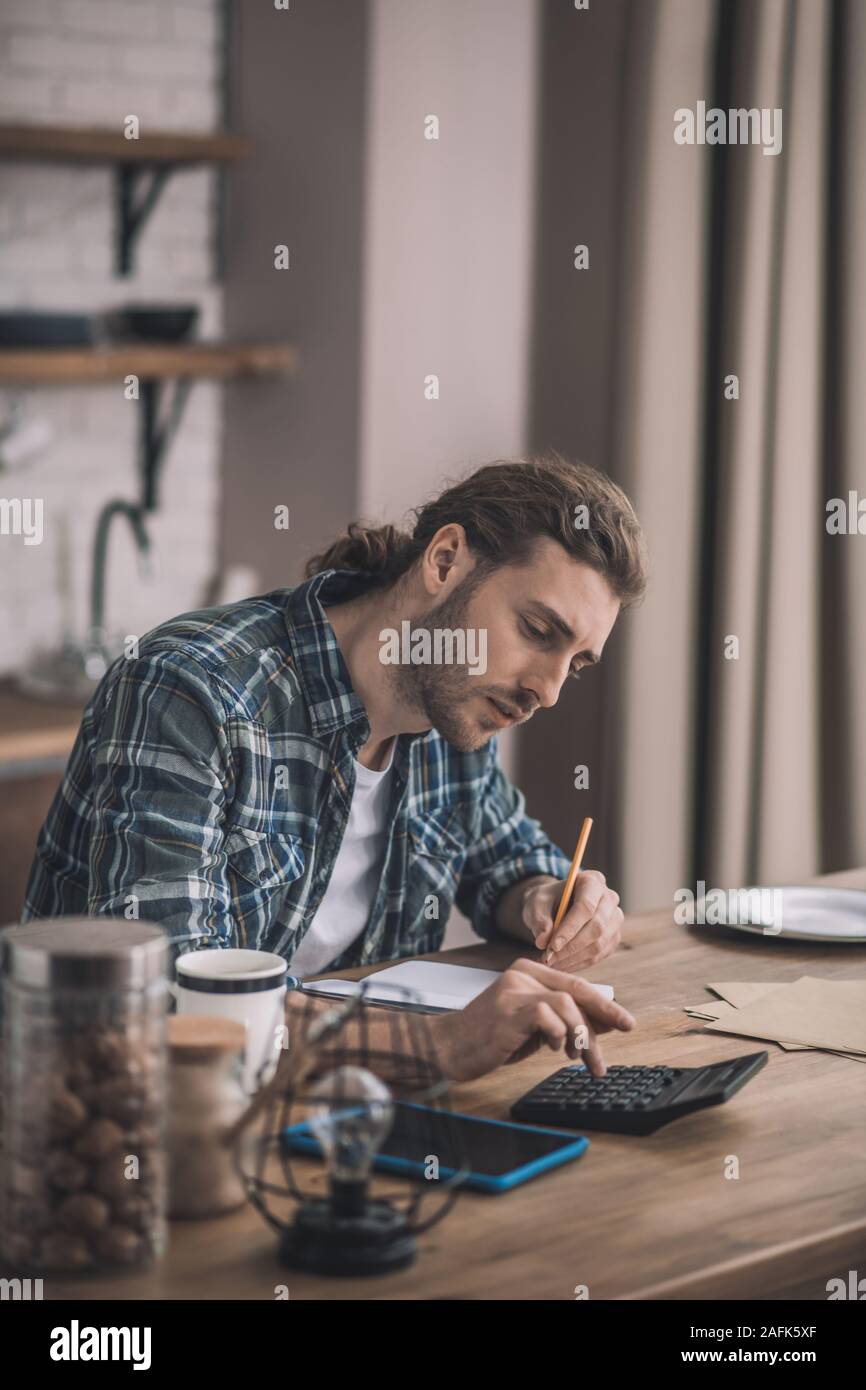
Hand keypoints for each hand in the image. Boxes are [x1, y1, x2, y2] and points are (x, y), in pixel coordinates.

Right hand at [431, 957, 634, 1081]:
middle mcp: (522, 974)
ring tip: (578, 1056)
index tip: (624, 1021)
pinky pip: (547, 1017)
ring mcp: (514, 990)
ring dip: (580, 1034)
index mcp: (529, 972)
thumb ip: (563, 1020)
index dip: (604, 1003)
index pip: (576, 984)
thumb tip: (603, 1024)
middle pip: (577, 990)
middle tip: (626, 1029)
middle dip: (605, 1013)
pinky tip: (553, 1047)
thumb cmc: (491, 1038)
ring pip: (567, 1004)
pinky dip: (558, 1034)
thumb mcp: (534, 1027)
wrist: (449, 1046)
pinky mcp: (507, 1009)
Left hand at [523, 871, 623, 972]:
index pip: (586, 906)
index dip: (570, 928)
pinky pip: (599, 955)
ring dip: (573, 958)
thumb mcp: (537, 904)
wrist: (555, 906)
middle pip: (597, 927)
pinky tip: (561, 966)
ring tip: (551, 964)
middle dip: (571, 947)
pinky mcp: (613, 937)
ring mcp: (614, 919)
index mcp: (592, 881)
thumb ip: (539, 920)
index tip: (552, 946)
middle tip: (549, 958)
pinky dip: (578, 963)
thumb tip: (543, 942)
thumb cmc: (547, 901)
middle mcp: (609, 898)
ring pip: (599, 944)